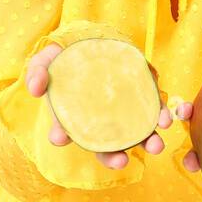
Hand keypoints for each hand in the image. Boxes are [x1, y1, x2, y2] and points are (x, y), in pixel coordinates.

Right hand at [25, 42, 173, 169]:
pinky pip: (153, 111)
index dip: (64, 136)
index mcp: (75, 119)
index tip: (61, 138)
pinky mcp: (142, 97)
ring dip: (147, 143)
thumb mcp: (45, 62)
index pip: (67, 132)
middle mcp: (101, 122)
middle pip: (106, 146)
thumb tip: (36, 89)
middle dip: (114, 157)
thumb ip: (37, 73)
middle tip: (121, 160)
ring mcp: (123, 112)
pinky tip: (166, 119)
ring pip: (135, 134)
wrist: (91, 41)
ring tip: (155, 146)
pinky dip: (161, 117)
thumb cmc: (66, 58)